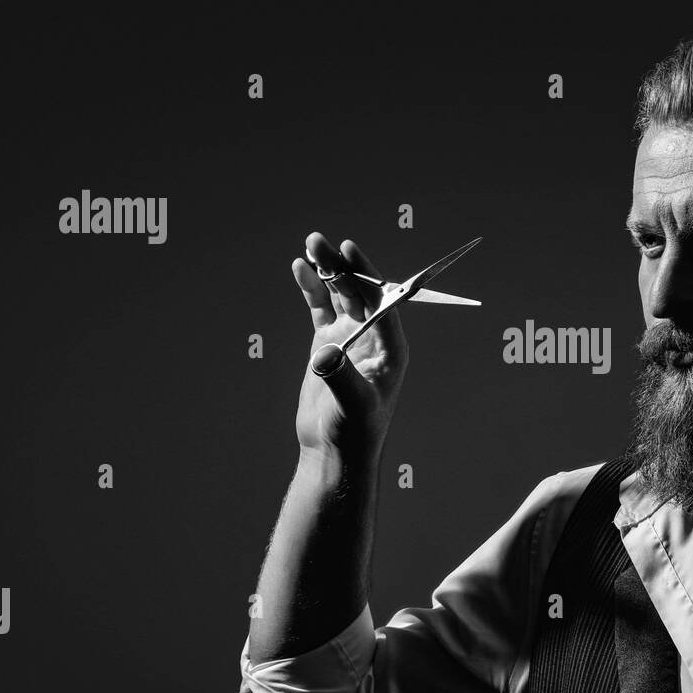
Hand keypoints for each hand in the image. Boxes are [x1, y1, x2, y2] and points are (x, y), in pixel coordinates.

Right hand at [291, 234, 407, 457]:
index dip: (367, 275)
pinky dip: (311, 289)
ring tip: (310, 245)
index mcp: (391, 348)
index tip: (349, 251)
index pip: (383, 302)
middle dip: (341, 266)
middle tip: (321, 242)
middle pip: (359, 292)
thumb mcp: (352, 405)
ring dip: (326, 271)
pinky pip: (321, 308)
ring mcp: (351, 338)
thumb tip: (325, 355)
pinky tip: (300, 268)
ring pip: (340, 295)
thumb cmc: (354, 432)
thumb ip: (340, 377)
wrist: (335, 450)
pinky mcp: (329, 344)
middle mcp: (374, 337)